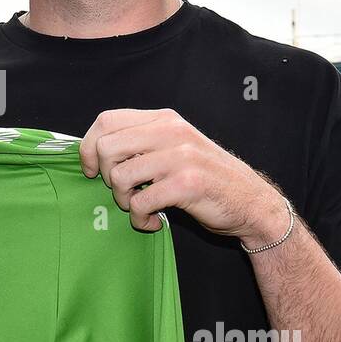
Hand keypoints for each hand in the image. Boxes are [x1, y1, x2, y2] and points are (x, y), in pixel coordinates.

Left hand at [79, 108, 291, 244]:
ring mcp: (180, 157)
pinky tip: (153, 221)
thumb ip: (142, 142)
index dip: (88, 147)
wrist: (252, 202)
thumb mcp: (175, 147)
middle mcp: (171, 132)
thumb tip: (92, 152)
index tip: (90, 170)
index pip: (107, 120)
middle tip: (123, 192)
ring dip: (123, 201)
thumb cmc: (206, 178)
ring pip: (119, 177)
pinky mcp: (187, 184)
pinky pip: (140, 204)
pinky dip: (140, 220)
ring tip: (140, 207)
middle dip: (104, 176)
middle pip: (106, 147)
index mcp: (164, 119)